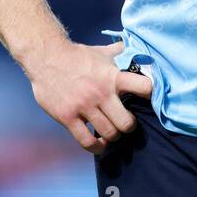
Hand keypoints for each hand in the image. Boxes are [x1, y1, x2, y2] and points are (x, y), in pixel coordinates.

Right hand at [24, 39, 153, 154]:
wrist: (46, 56)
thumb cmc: (79, 56)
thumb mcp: (102, 52)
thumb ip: (122, 53)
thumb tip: (139, 48)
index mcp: (112, 76)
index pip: (143, 87)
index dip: (150, 94)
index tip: (149, 99)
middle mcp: (100, 93)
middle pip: (126, 123)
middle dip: (129, 126)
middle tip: (126, 123)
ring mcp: (83, 106)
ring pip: (108, 134)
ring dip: (113, 136)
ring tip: (112, 132)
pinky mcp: (67, 117)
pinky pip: (86, 141)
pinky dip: (96, 148)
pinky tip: (100, 145)